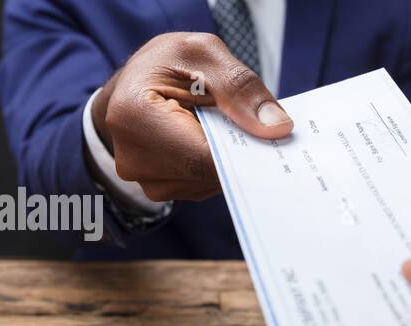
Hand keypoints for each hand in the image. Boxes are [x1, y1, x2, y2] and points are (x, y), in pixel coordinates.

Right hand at [91, 32, 292, 201]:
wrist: (133, 84)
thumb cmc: (166, 63)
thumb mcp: (203, 53)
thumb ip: (240, 87)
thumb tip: (278, 128)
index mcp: (134, 116)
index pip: (201, 155)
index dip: (244, 151)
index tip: (276, 140)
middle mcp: (133, 157)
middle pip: (206, 172)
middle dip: (237, 151)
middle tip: (256, 125)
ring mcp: (143, 179)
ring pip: (207, 182)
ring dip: (225, 157)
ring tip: (220, 123)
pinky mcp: (157, 188)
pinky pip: (200, 184)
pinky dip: (214, 164)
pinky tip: (210, 138)